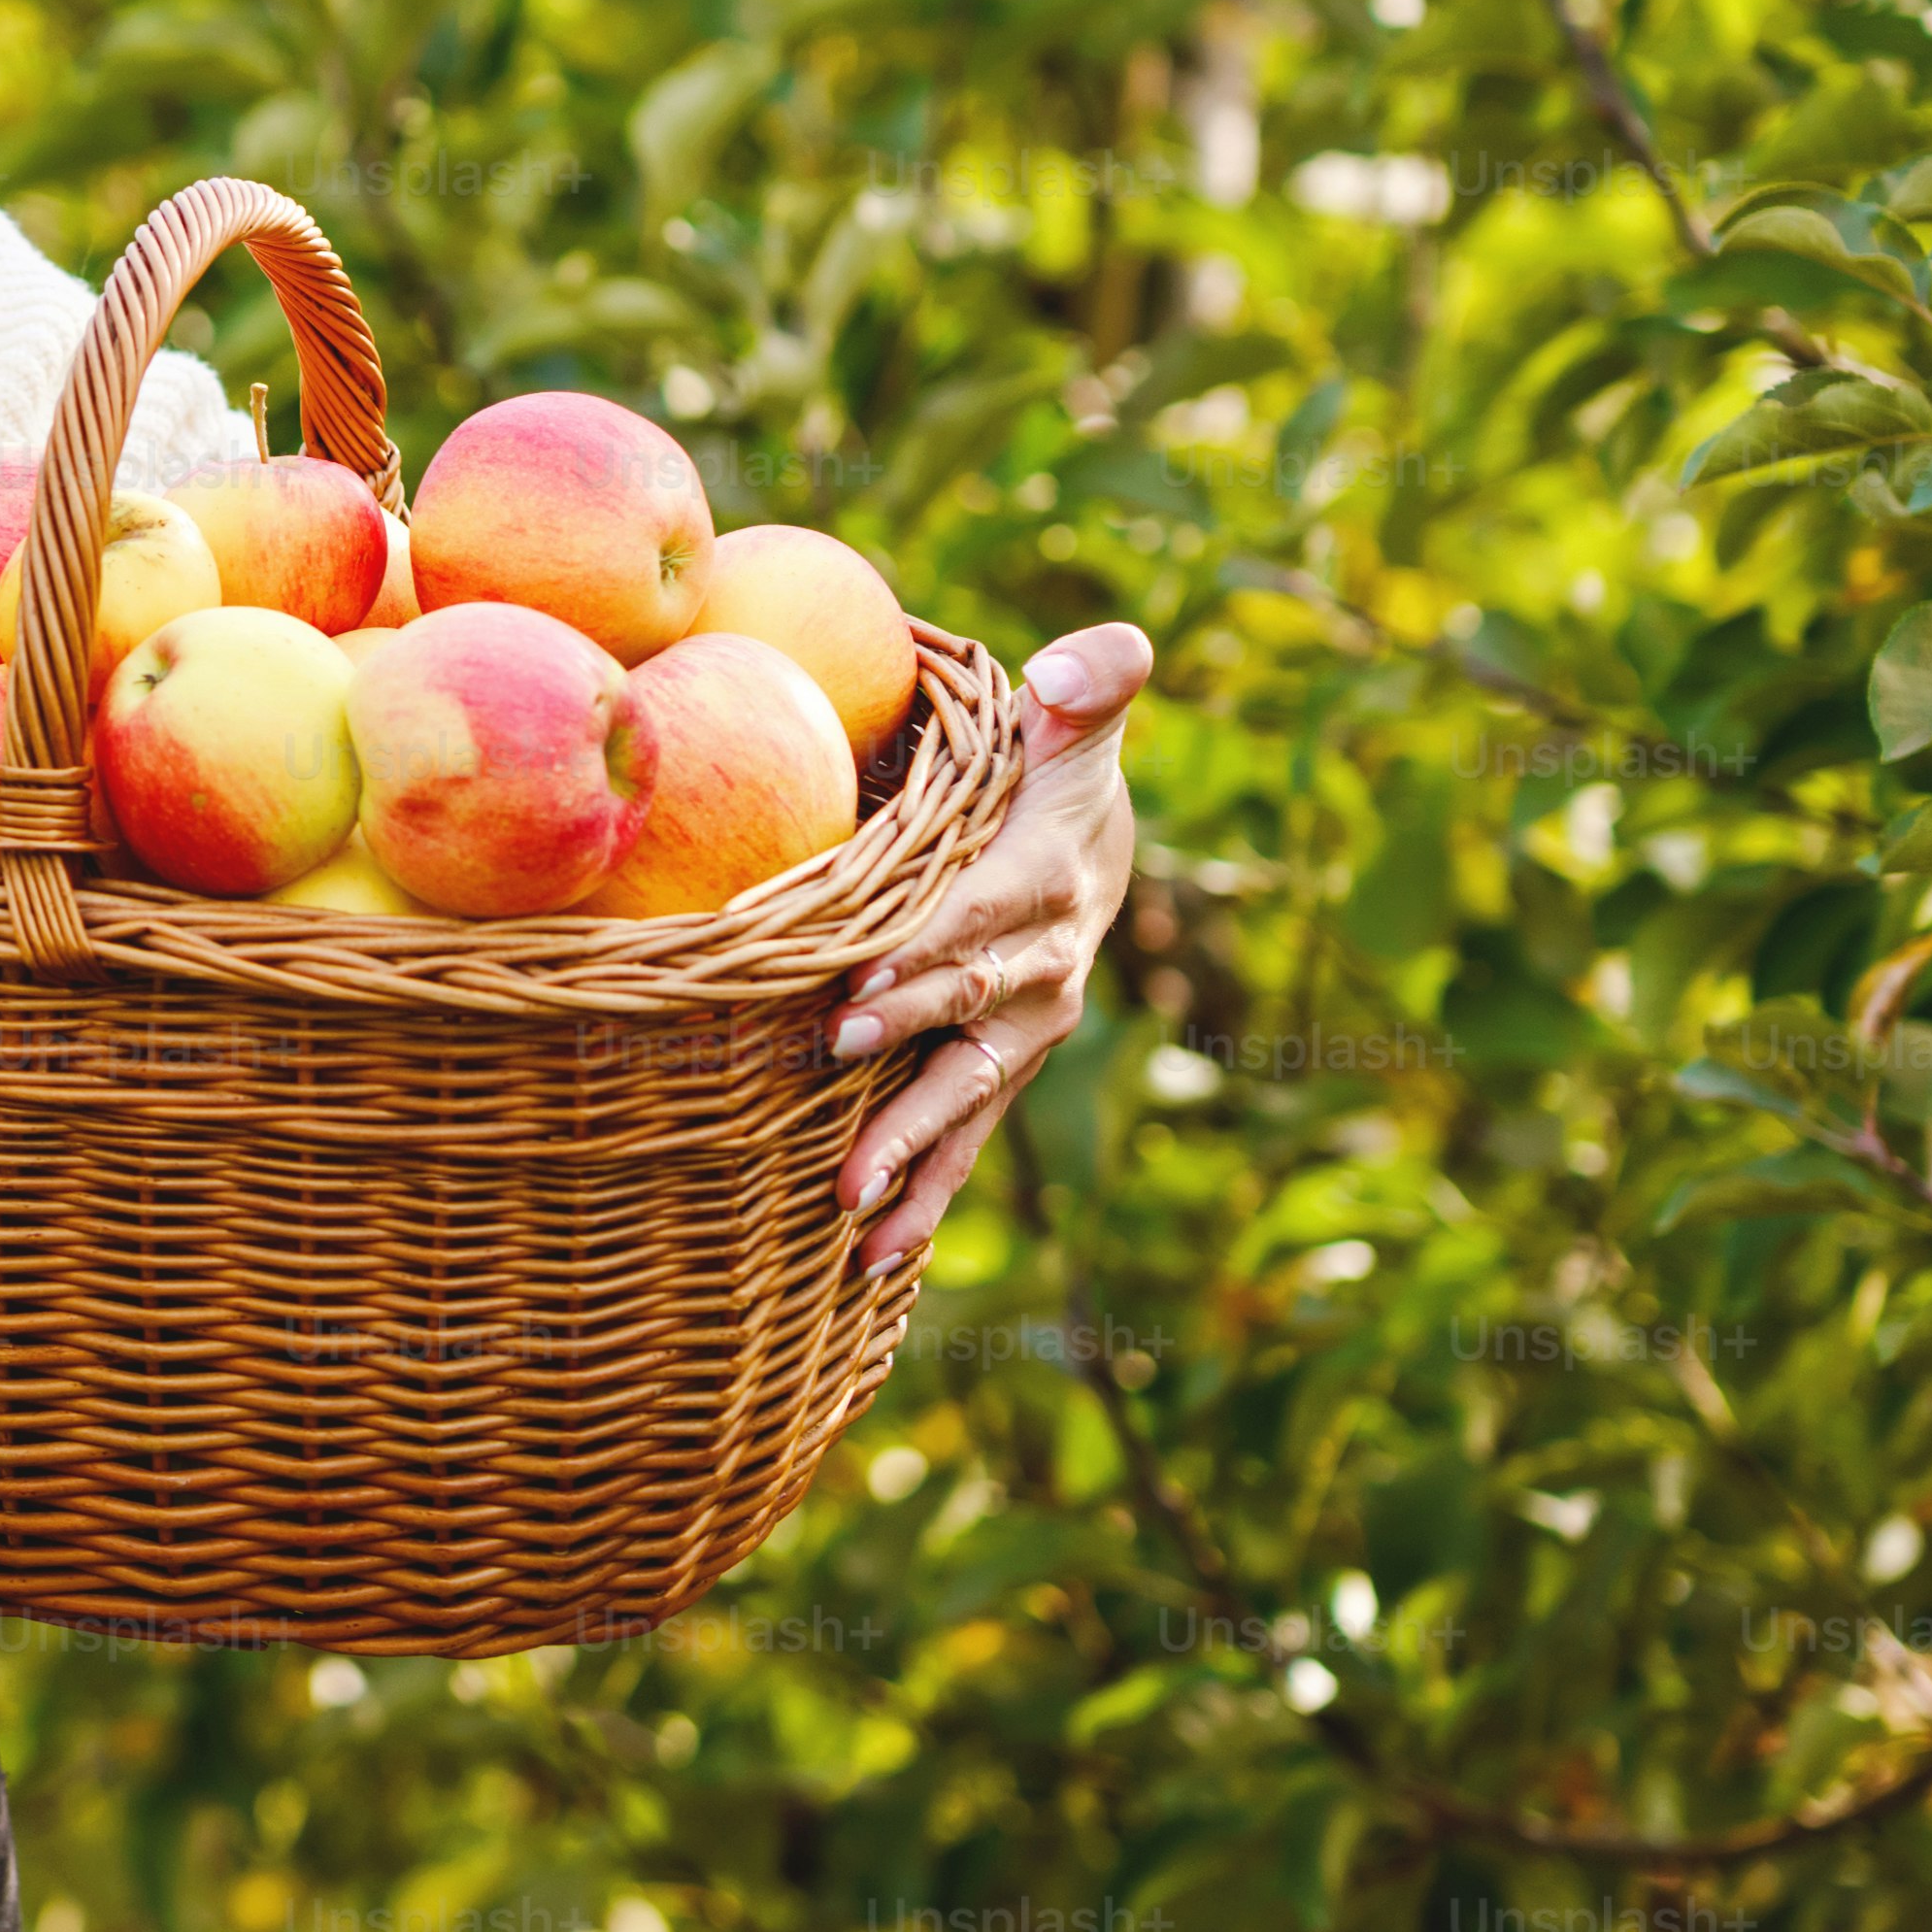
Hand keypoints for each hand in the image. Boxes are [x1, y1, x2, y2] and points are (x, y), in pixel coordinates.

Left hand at [833, 621, 1153, 1274]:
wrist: (1091, 846)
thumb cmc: (1052, 771)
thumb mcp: (1074, 717)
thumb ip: (1086, 682)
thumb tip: (1064, 667)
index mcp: (1044, 884)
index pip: (977, 921)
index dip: (924, 957)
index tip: (858, 994)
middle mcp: (1042, 969)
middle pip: (969, 1016)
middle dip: (908, 1059)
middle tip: (840, 1094)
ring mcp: (1022, 1029)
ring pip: (967, 1100)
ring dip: (914, 1158)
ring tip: (856, 1218)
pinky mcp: (996, 1067)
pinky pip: (964, 1138)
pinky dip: (927, 1197)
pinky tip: (875, 1265)